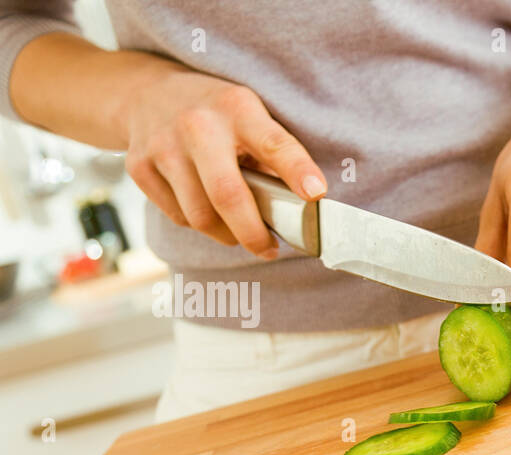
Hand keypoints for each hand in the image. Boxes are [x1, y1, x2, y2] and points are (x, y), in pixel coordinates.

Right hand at [120, 70, 326, 257]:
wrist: (147, 93)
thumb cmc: (215, 115)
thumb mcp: (249, 116)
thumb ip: (272, 157)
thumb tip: (299, 208)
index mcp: (237, 108)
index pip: (273, 143)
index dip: (297, 170)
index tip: (316, 194)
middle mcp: (197, 125)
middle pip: (228, 195)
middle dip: (253, 234)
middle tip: (269, 250)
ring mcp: (163, 146)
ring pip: (200, 216)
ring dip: (228, 235)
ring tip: (241, 233)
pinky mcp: (139, 167)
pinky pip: (179, 216)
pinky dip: (200, 225)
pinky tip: (209, 213)